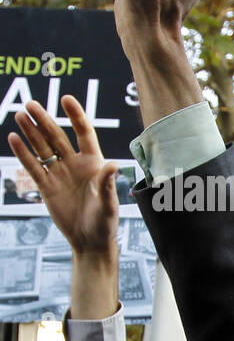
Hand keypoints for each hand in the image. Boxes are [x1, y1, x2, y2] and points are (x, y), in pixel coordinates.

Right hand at [7, 97, 117, 255]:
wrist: (90, 241)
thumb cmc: (105, 223)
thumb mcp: (109, 204)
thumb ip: (108, 184)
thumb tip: (114, 165)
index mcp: (94, 164)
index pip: (84, 134)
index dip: (76, 116)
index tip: (66, 99)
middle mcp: (75, 165)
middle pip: (57, 137)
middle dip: (44, 121)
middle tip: (30, 103)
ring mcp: (59, 174)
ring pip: (42, 148)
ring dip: (31, 132)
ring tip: (19, 114)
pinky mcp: (46, 187)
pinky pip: (33, 167)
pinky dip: (23, 153)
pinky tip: (13, 138)